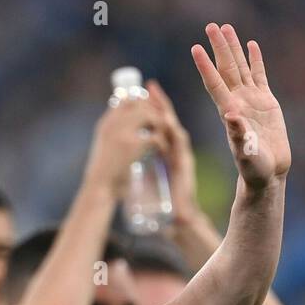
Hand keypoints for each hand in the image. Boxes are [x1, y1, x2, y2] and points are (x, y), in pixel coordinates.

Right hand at [81, 89, 172, 196]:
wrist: (99, 190)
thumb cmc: (102, 175)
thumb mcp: (104, 149)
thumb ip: (115, 135)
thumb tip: (130, 130)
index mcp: (106, 124)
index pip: (126, 101)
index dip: (140, 104)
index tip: (150, 114)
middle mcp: (113, 123)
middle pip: (139, 104)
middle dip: (154, 112)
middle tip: (162, 126)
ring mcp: (123, 132)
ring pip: (149, 115)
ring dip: (160, 125)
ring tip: (164, 137)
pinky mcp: (133, 145)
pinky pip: (155, 135)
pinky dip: (162, 142)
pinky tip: (163, 151)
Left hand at [143, 82, 203, 229]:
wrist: (177, 218)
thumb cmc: (162, 201)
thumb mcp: (148, 177)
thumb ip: (141, 164)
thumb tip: (119, 158)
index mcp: (165, 150)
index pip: (158, 124)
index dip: (151, 107)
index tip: (141, 90)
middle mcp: (175, 150)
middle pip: (167, 121)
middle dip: (160, 103)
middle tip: (150, 86)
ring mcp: (181, 157)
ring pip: (175, 130)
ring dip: (167, 114)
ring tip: (159, 100)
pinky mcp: (185, 167)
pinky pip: (180, 147)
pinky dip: (175, 135)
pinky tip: (169, 125)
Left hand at [190, 23, 289, 188]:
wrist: (267, 174)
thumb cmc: (253, 168)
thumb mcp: (245, 153)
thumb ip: (239, 134)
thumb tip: (231, 115)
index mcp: (228, 111)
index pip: (214, 83)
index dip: (205, 66)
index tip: (195, 48)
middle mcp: (237, 101)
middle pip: (226, 69)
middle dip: (219, 47)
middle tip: (211, 26)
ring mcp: (251, 100)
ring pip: (240, 68)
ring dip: (233, 48)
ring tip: (226, 28)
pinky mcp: (266, 102)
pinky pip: (259, 75)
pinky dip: (255, 60)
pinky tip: (251, 45)